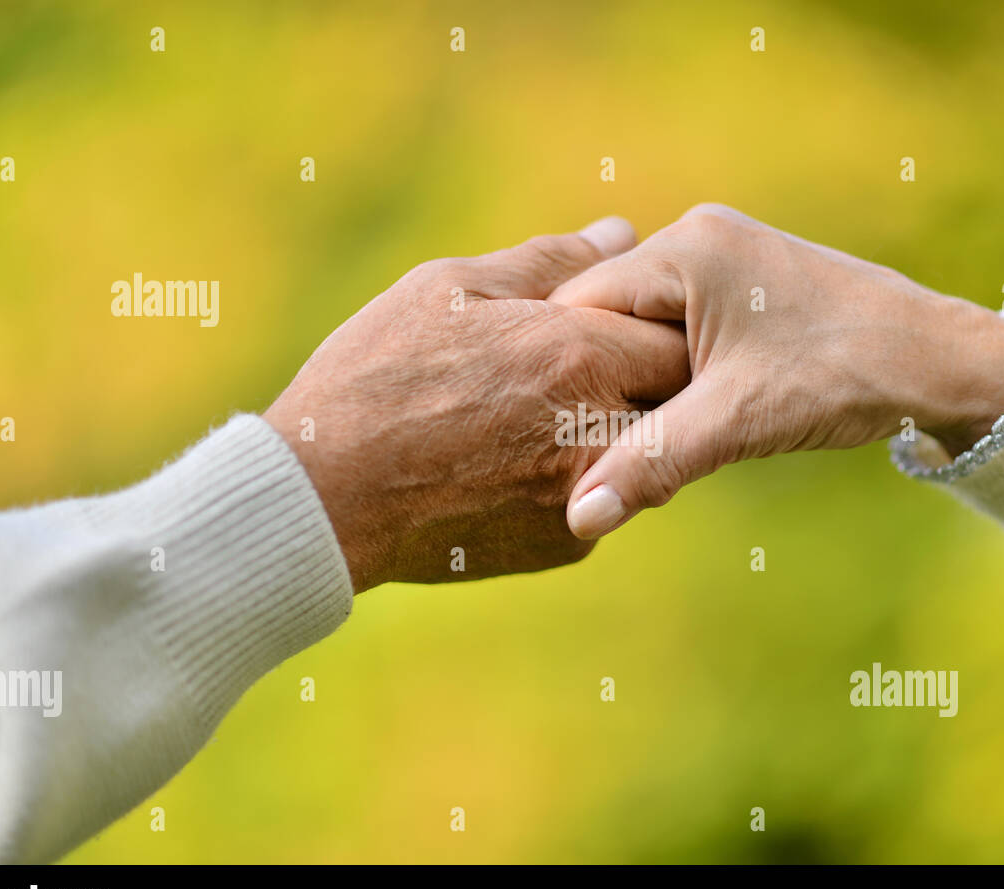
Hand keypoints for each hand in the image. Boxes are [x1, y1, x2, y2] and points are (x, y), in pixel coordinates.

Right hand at [263, 218, 688, 590]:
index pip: (677, 332)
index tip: (630, 318)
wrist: (326, 496)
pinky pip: (603, 495)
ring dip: (618, 424)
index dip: (659, 321)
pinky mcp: (569, 543)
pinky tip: (519, 460)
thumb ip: (549, 260)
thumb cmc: (375, 376)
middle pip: (676, 395)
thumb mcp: (449, 289)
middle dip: (652, 374)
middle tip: (593, 362)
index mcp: (578, 353)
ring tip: (547, 408)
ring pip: (644, 448)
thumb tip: (620, 230)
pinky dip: (578, 473)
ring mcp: (588, 492)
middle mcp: (599, 428)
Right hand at [548, 204, 1003, 538]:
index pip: (577, 305)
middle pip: (606, 311)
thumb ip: (650, 462)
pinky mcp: (746, 279)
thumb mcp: (737, 422)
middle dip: (601, 375)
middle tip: (588, 436)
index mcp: (683, 247)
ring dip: (636, 374)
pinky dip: (669, 365)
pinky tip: (677, 405)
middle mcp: (697, 235)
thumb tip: (578, 520)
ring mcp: (724, 253)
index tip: (548, 424)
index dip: (561, 368)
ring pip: (642, 320)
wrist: (940, 362)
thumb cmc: (845, 376)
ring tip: (634, 425)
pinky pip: (677, 320)